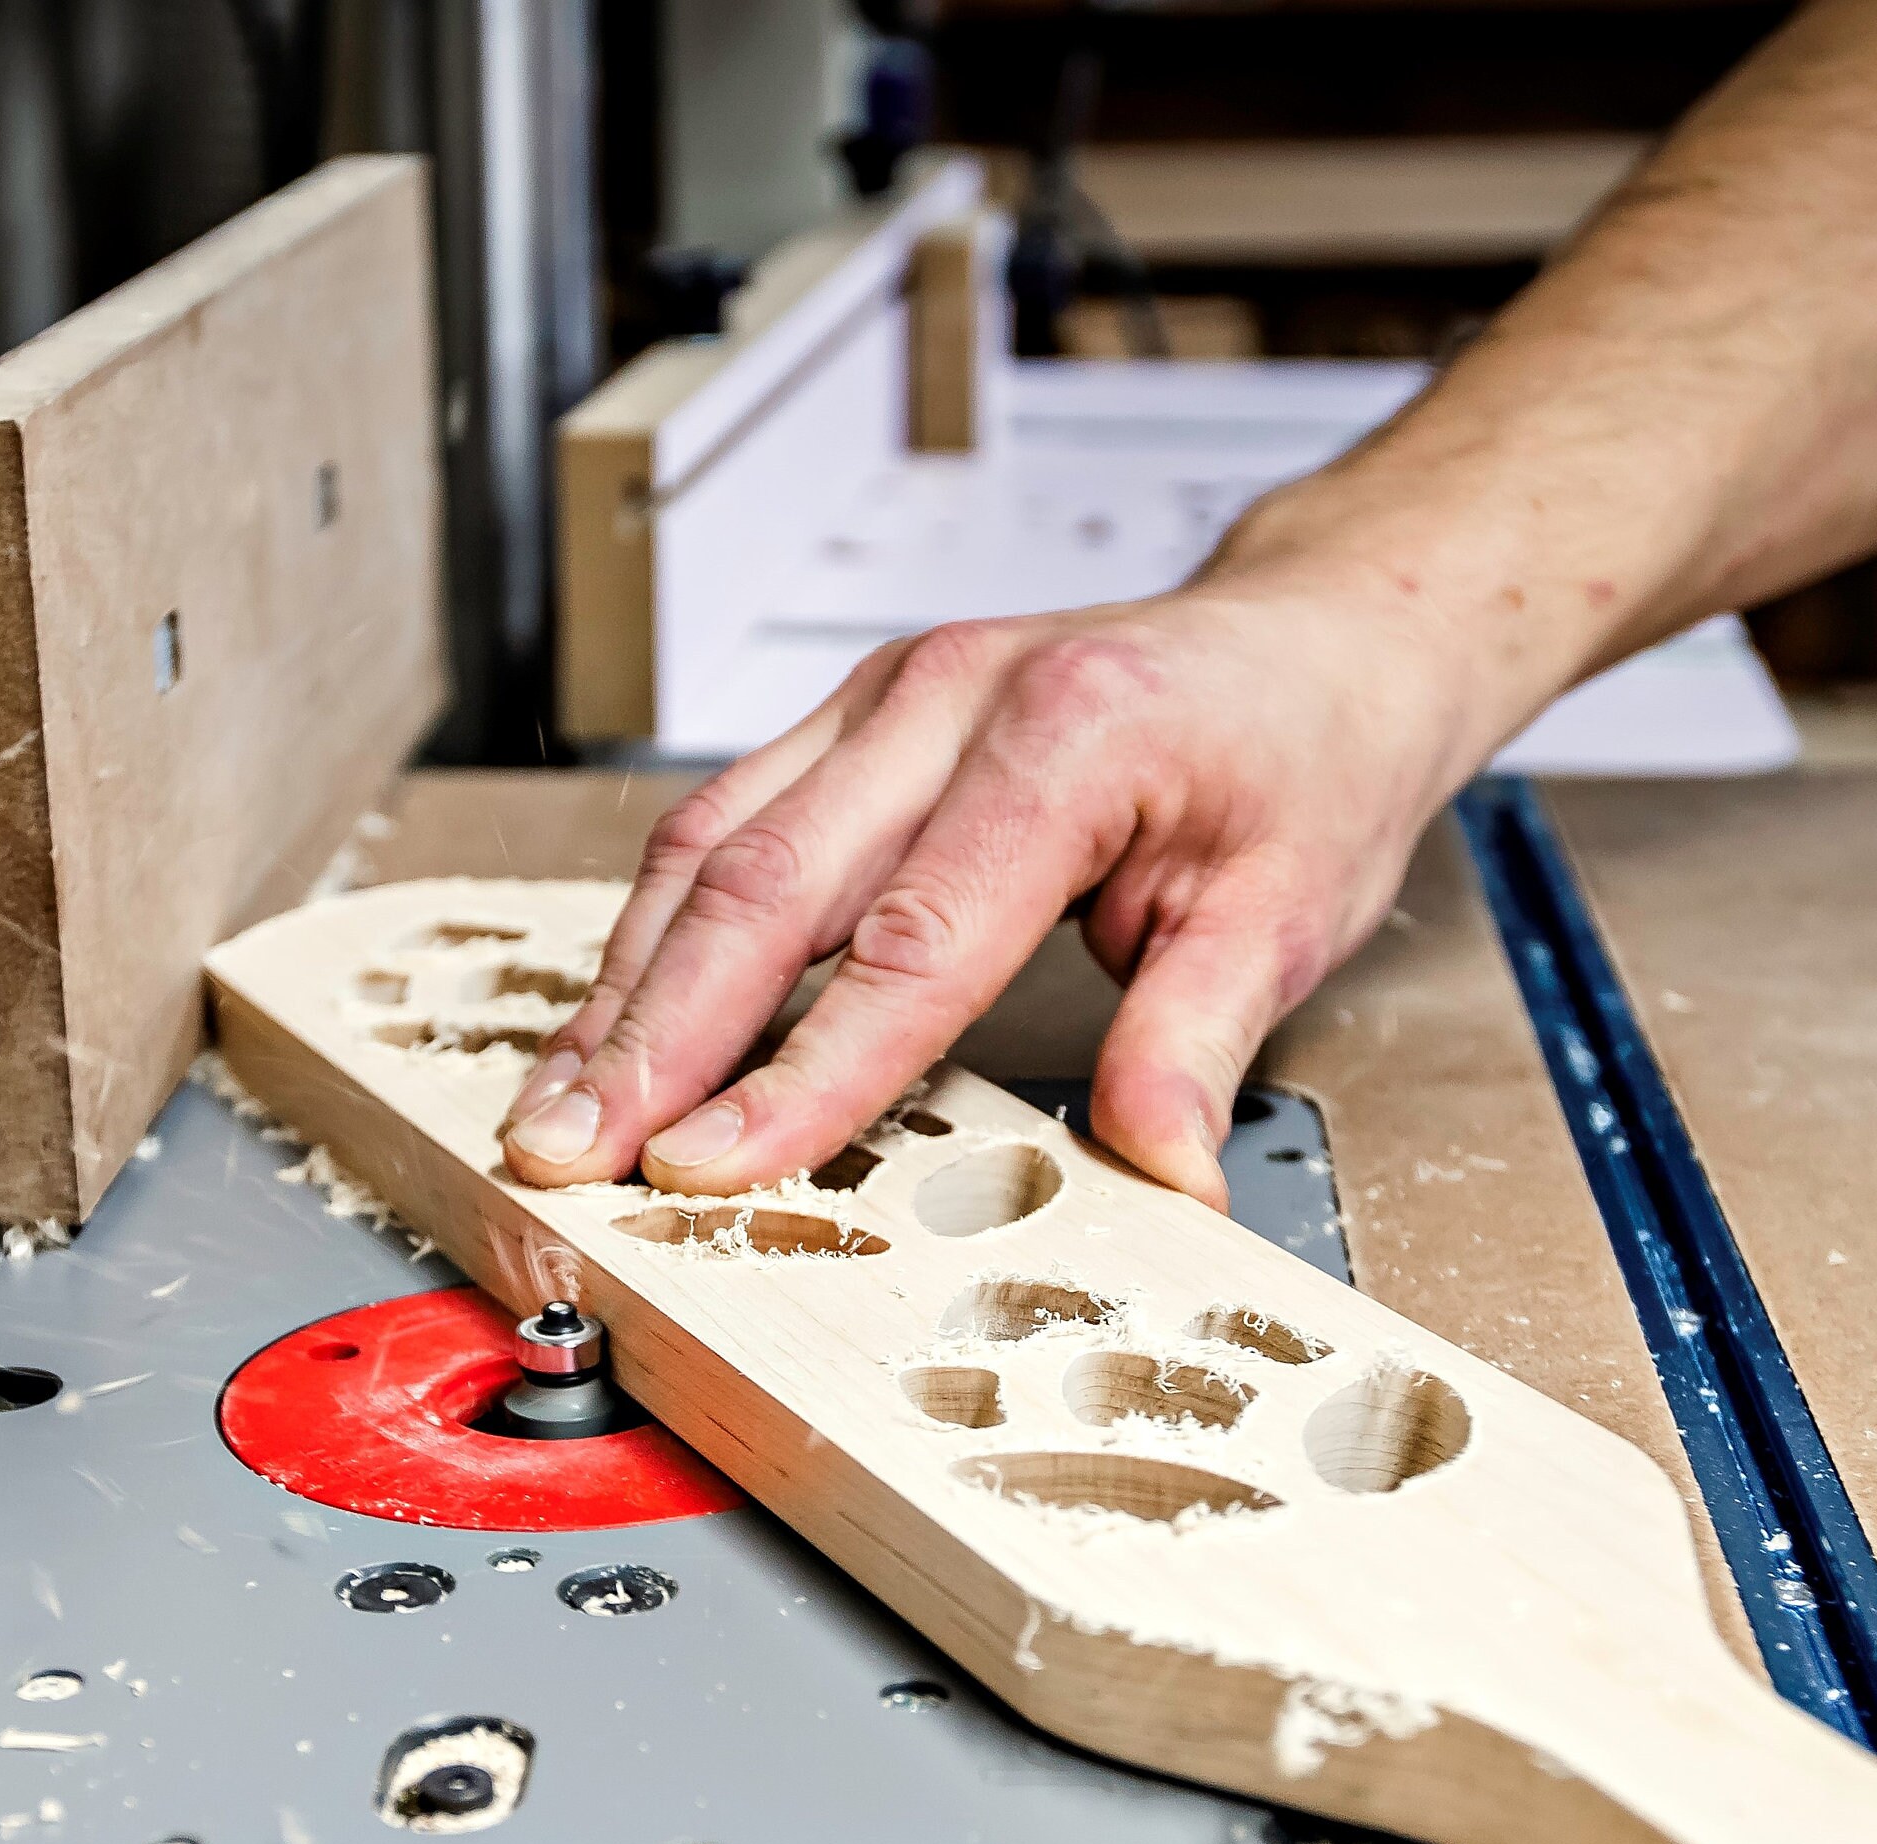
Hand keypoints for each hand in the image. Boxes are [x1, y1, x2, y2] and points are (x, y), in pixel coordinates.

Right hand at [496, 570, 1487, 1207]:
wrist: (1319, 635)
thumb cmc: (1305, 758)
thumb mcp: (1291, 911)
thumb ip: (1199, 1044)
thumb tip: (1161, 1176)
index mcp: (1066, 739)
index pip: (906, 941)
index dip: (800, 1071)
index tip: (711, 1167)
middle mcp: (951, 696)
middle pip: (763, 881)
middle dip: (653, 1035)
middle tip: (569, 1152)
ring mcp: (890, 693)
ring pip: (713, 844)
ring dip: (626, 985)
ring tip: (557, 1105)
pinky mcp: (860, 714)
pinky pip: (730, 819)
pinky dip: (661, 929)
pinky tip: (617, 1016)